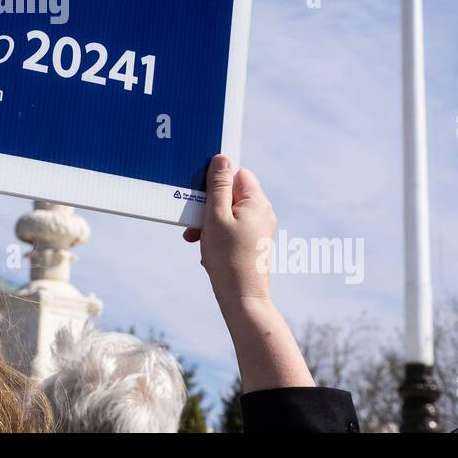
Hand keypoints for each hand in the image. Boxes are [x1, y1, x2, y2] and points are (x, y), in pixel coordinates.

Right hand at [182, 156, 275, 306]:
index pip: (237, 173)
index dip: (217, 179)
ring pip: (229, 212)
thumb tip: (221, 159)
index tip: (200, 192)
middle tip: (194, 222)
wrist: (243, 299)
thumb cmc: (228, 258)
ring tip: (197, 239)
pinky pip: (232, 228)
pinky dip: (217, 234)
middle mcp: (263, 212)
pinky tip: (207, 249)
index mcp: (257, 202)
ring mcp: (260, 228)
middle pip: (231, 193)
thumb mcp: (216, 216)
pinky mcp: (254, 242)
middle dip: (209, 205)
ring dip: (210, 222)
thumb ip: (218, 186)